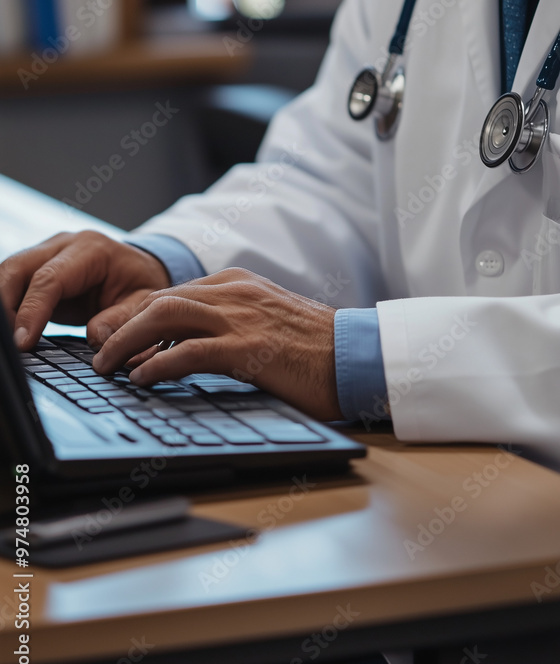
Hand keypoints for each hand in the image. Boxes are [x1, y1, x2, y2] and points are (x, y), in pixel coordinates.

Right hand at [0, 231, 170, 349]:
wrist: (140, 269)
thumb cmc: (141, 283)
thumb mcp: (143, 302)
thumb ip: (121, 320)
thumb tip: (95, 338)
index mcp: (91, 249)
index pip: (49, 278)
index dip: (32, 311)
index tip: (23, 342)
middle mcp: (64, 245)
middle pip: (17, 268)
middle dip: (6, 304)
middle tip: (9, 342)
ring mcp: (47, 253)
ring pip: (9, 272)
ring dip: (5, 305)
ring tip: (10, 339)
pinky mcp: (38, 269)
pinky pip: (13, 284)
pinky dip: (9, 305)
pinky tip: (12, 329)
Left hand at [92, 268, 341, 420]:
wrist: (357, 354)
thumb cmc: (314, 347)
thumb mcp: (265, 322)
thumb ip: (228, 325)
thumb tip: (184, 349)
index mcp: (237, 284)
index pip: (172, 293)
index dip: (136, 316)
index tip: (114, 338)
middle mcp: (234, 293)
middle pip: (159, 299)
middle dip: (121, 325)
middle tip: (99, 351)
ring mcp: (241, 317)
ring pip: (165, 316)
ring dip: (128, 341)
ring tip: (107, 365)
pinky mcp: (249, 348)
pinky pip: (190, 352)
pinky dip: (158, 364)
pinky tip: (141, 378)